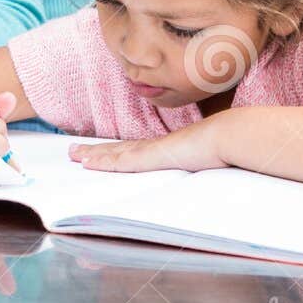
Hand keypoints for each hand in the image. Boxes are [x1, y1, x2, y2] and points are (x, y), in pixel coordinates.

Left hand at [68, 121, 226, 173]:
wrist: (229, 135)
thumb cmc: (225, 147)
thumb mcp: (208, 159)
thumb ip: (202, 163)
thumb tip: (206, 167)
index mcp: (167, 148)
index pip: (135, 150)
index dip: (116, 151)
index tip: (100, 152)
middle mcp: (155, 147)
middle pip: (118, 149)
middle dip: (95, 151)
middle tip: (73, 151)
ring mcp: (152, 151)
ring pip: (114, 154)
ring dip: (93, 155)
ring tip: (73, 156)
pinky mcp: (151, 157)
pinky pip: (122, 161)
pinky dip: (104, 162)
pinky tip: (88, 164)